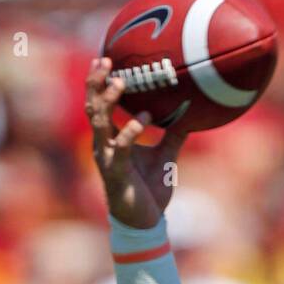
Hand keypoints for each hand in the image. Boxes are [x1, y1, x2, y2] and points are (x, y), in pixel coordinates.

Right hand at [85, 56, 188, 228]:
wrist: (145, 224)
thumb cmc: (150, 191)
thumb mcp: (166, 157)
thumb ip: (174, 135)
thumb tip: (190, 114)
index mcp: (111, 140)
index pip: (98, 105)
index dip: (98, 83)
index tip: (104, 59)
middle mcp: (103, 146)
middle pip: (92, 108)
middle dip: (96, 84)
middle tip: (106, 61)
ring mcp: (107, 160)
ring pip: (99, 124)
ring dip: (108, 101)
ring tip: (121, 82)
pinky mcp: (116, 174)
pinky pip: (120, 148)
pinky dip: (131, 131)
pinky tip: (145, 119)